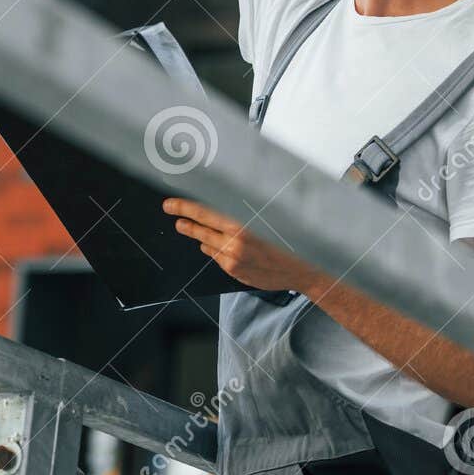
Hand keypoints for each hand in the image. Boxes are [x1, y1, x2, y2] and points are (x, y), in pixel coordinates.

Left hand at [163, 198, 326, 293]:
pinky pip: (217, 256)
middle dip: (184, 220)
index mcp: (242, 223)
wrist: (303, 268)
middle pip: (201, 227)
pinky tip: (221, 245)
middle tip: (170, 210)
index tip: (170, 204)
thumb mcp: (267, 219)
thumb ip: (241, 216)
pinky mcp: (234, 270)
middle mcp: (235, 241)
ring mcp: (233, 258)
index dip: (185, 207)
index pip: (205, 212)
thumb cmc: (288, 240)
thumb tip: (218, 207)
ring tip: (188, 226)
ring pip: (208, 243)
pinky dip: (217, 249)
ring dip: (201, 235)